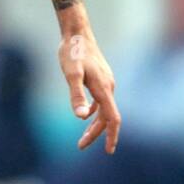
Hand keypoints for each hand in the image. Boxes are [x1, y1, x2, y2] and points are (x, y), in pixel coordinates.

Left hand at [58, 29, 120, 153]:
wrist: (77, 32)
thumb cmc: (72, 52)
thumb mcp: (71, 74)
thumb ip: (76, 95)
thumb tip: (80, 117)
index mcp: (103, 88)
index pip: (112, 118)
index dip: (111, 136)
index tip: (108, 151)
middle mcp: (108, 87)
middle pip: (107, 118)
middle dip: (96, 134)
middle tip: (80, 146)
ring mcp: (105, 82)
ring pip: (104, 110)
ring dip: (95, 126)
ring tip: (82, 138)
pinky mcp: (100, 78)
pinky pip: (101, 101)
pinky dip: (94, 113)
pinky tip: (84, 116)